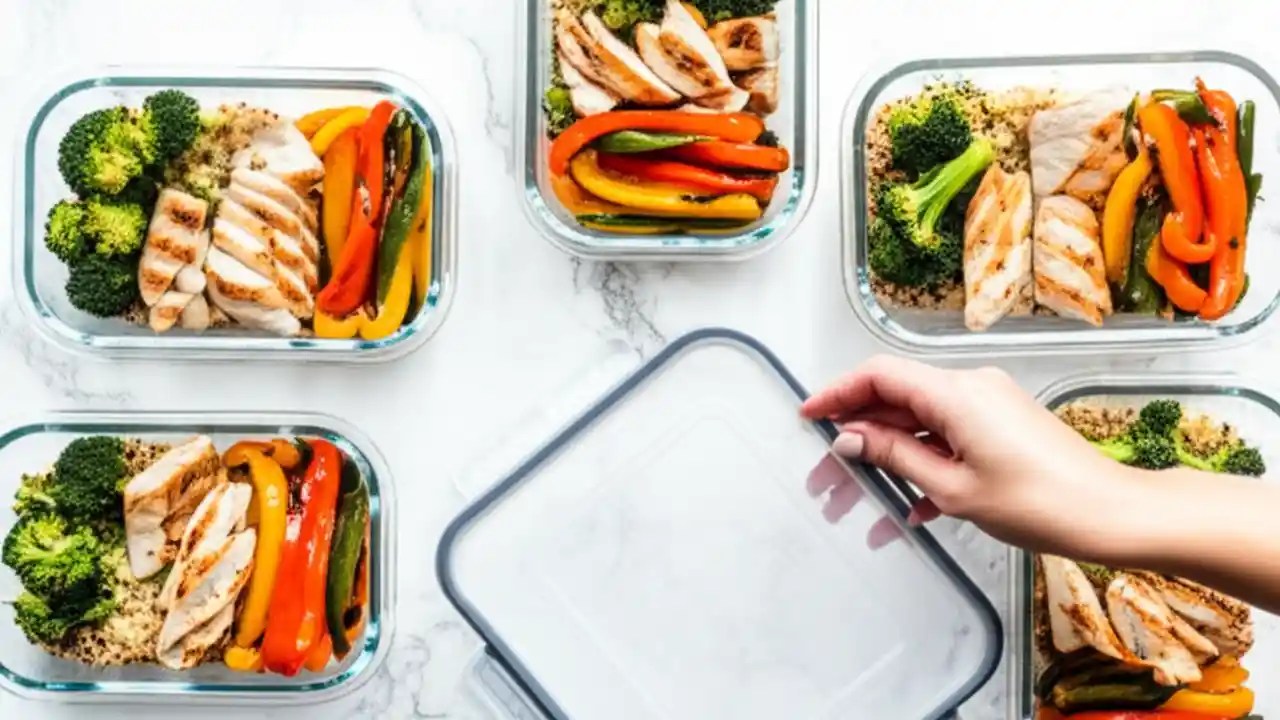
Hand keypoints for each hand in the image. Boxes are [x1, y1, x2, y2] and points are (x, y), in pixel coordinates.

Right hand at [800, 356, 1139, 556]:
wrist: (1109, 514)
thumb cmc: (1041, 503)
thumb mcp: (953, 488)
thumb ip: (897, 457)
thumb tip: (852, 438)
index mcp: (956, 394)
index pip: (879, 375)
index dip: (838, 392)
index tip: (810, 415)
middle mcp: (971, 387)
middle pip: (896, 397)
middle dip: (858, 433)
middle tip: (828, 470)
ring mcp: (987, 405)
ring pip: (919, 421)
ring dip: (888, 455)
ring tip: (861, 496)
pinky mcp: (1000, 425)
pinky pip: (946, 434)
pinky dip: (923, 461)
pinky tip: (910, 505)